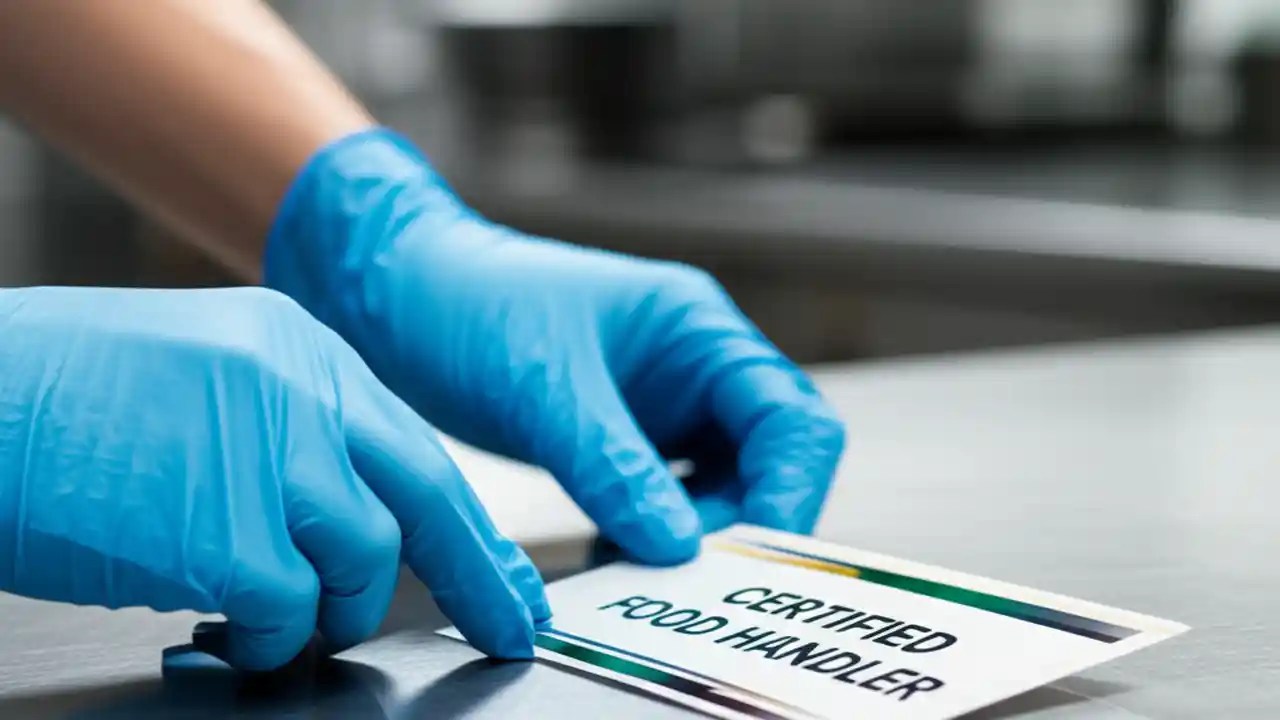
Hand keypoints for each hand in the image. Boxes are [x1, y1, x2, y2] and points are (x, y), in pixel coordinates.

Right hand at [0, 286, 545, 668]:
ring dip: (330, 609)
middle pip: (426, 494)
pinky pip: (290, 613)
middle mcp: (300, 392)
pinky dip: (269, 636)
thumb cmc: (58, 399)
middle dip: (477, 571)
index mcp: (299, 350)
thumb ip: (288, 433)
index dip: (462, 517)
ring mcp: (270, 457)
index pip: (409, 445)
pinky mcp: (228, 532)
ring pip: (364, 562)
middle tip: (509, 623)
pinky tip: (224, 624)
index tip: (504, 569)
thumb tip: (347, 515)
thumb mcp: (204, 378)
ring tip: (275, 615)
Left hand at [266, 129, 845, 564]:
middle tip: (697, 584)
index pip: (791, 420)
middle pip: (769, 462)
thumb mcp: (545, 389)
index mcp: (697, 331)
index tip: (756, 559)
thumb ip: (615, 466)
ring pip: (718, 491)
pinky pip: (663, 501)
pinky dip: (649, 540)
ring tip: (647, 582)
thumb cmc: (468, 305)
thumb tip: (676, 547)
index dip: (790, 493)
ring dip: (694, 541)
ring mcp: (660, 406)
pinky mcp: (623, 438)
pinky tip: (612, 563)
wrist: (395, 296)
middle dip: (742, 526)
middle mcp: (694, 368)